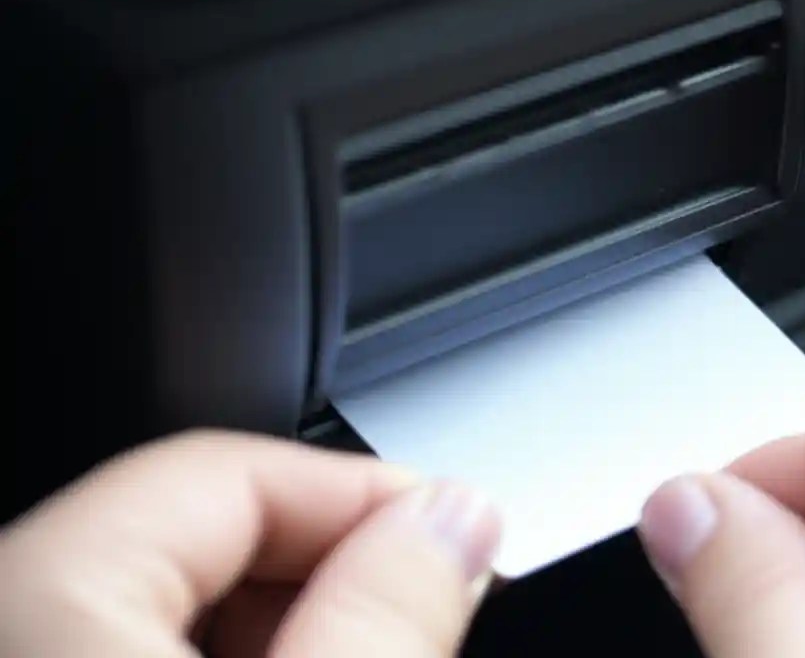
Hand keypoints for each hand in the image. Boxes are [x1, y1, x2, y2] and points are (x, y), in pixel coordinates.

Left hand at [0, 431, 499, 657]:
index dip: (366, 492)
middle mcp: (7, 617)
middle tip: (428, 612)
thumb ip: (379, 617)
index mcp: (35, 600)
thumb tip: (452, 519)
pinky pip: (130, 650)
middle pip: (194, 533)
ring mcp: (22, 653)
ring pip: (167, 604)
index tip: (456, 534)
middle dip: (333, 564)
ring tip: (369, 656)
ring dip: (291, 624)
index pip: (225, 469)